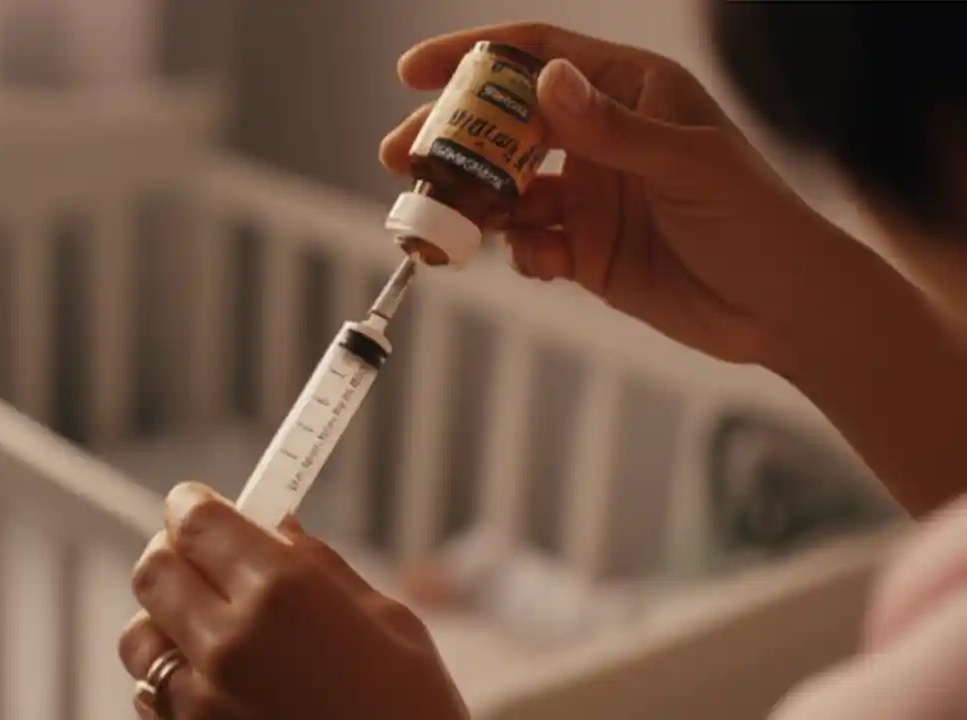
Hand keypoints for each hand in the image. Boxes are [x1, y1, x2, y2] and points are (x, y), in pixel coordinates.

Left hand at [120, 482, 468, 719]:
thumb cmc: (413, 709)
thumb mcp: (387, 619)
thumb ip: (320, 567)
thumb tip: (277, 528)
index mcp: (282, 593)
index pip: (196, 523)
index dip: (192, 504)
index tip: (197, 503)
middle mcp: (229, 642)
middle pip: (154, 571)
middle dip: (174, 552)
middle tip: (204, 553)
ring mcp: (202, 701)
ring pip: (139, 635)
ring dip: (164, 617)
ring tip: (209, 622)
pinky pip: (152, 693)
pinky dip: (170, 675)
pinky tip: (213, 677)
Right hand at [382, 22, 852, 366]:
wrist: (783, 310)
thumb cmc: (754, 220)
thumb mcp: (686, 165)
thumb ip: (611, 128)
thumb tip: (543, 81)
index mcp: (629, 91)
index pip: (536, 56)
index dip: (472, 57)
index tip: (413, 72)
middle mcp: (601, 136)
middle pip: (504, 123)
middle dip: (451, 139)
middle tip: (400, 157)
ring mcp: (590, 193)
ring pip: (508, 188)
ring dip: (472, 202)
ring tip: (440, 223)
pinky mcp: (586, 249)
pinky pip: (530, 243)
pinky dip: (519, 252)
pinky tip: (536, 262)